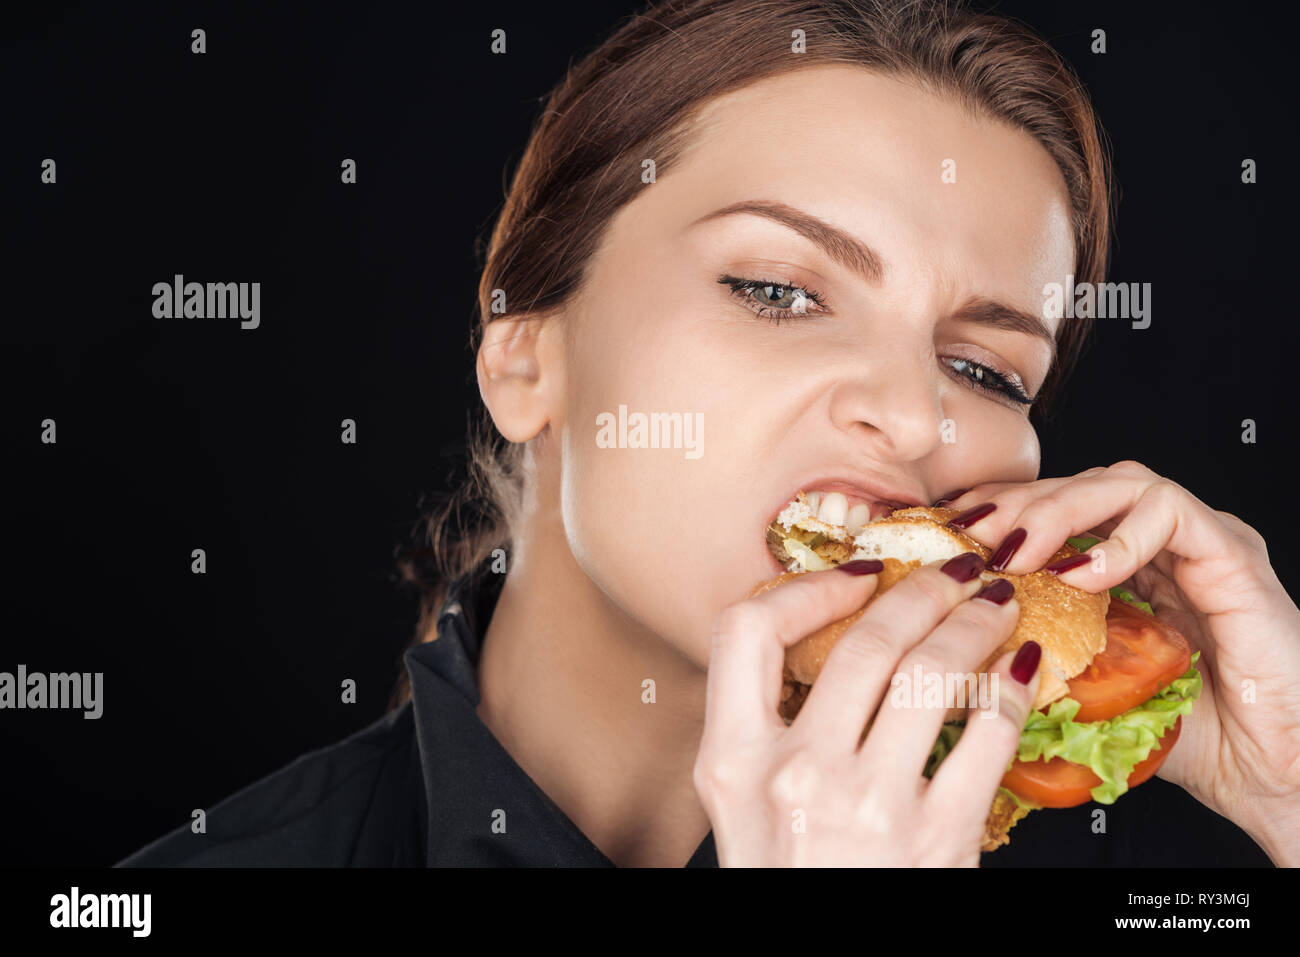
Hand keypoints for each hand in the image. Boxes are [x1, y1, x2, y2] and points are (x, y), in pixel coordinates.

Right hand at [695, 556, 1040, 865]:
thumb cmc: (790, 882)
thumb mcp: (742, 809)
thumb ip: (765, 729)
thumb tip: (827, 638)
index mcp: (731, 763)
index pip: (746, 630)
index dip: (806, 587)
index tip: (854, 576)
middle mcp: (793, 777)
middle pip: (862, 642)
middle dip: (921, 590)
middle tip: (953, 571)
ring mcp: (868, 809)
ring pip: (930, 675)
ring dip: (975, 625)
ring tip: (996, 607)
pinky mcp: (937, 843)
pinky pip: (984, 739)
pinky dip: (1009, 691)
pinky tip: (1019, 670)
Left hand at [941, 461, 1299, 864]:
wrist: (1279, 775)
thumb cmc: (1198, 742)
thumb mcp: (1093, 697)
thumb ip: (1041, 667)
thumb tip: (964, 668)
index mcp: (1128, 568)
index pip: (1053, 512)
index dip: (998, 514)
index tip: (948, 533)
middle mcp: (1163, 546)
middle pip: (1077, 486)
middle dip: (1016, 503)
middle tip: (970, 532)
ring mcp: (1201, 545)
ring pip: (1120, 484)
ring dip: (1058, 509)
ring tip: (1016, 550)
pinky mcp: (1234, 558)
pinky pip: (1174, 514)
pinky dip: (1122, 536)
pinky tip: (1083, 573)